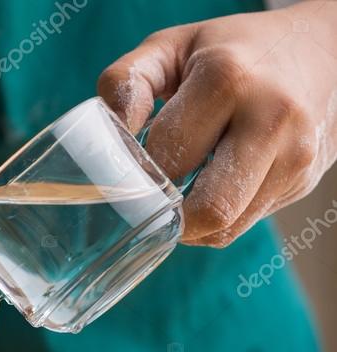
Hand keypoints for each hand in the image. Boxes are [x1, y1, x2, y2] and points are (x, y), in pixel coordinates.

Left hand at [98, 1, 336, 245]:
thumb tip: (113, 134)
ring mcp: (294, 156)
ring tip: (187, 187)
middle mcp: (270, 119)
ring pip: (224, 228)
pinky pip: (241, 226)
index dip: (142, 172)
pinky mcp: (303, 181)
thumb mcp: (175, 47)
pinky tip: (214, 187)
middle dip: (171, 216)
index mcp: (228, 78)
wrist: (324, 51)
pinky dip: (216, 219)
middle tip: (156, 198)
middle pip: (208, 210)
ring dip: (192, 221)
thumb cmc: (234, 51)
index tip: (136, 167)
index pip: (168, 158)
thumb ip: (127, 83)